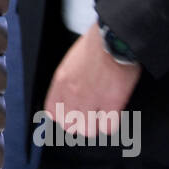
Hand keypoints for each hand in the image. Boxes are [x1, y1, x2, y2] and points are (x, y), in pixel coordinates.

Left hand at [43, 23, 140, 137]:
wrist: (115, 37)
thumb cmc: (97, 44)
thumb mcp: (72, 60)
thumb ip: (69, 79)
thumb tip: (72, 95)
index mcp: (62, 80)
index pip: (52, 111)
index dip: (63, 116)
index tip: (72, 115)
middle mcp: (73, 93)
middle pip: (69, 126)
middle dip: (79, 123)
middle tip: (89, 116)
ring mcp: (92, 99)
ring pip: (87, 131)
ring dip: (95, 125)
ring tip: (102, 115)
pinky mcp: (112, 102)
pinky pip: (108, 127)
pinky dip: (111, 123)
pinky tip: (113, 114)